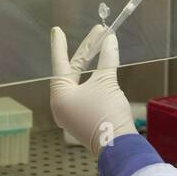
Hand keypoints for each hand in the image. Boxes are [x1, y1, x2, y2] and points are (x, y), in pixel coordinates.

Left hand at [50, 23, 135, 154]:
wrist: (119, 146)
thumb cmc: (106, 112)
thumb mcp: (107, 81)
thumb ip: (107, 58)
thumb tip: (110, 40)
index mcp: (60, 95)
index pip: (59, 63)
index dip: (59, 45)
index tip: (57, 29)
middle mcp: (62, 104)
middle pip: (73, 71)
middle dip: (88, 50)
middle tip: (99, 31)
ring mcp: (72, 113)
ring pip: (81, 81)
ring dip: (93, 63)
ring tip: (104, 44)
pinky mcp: (83, 118)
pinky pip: (86, 92)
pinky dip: (94, 78)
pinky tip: (104, 67)